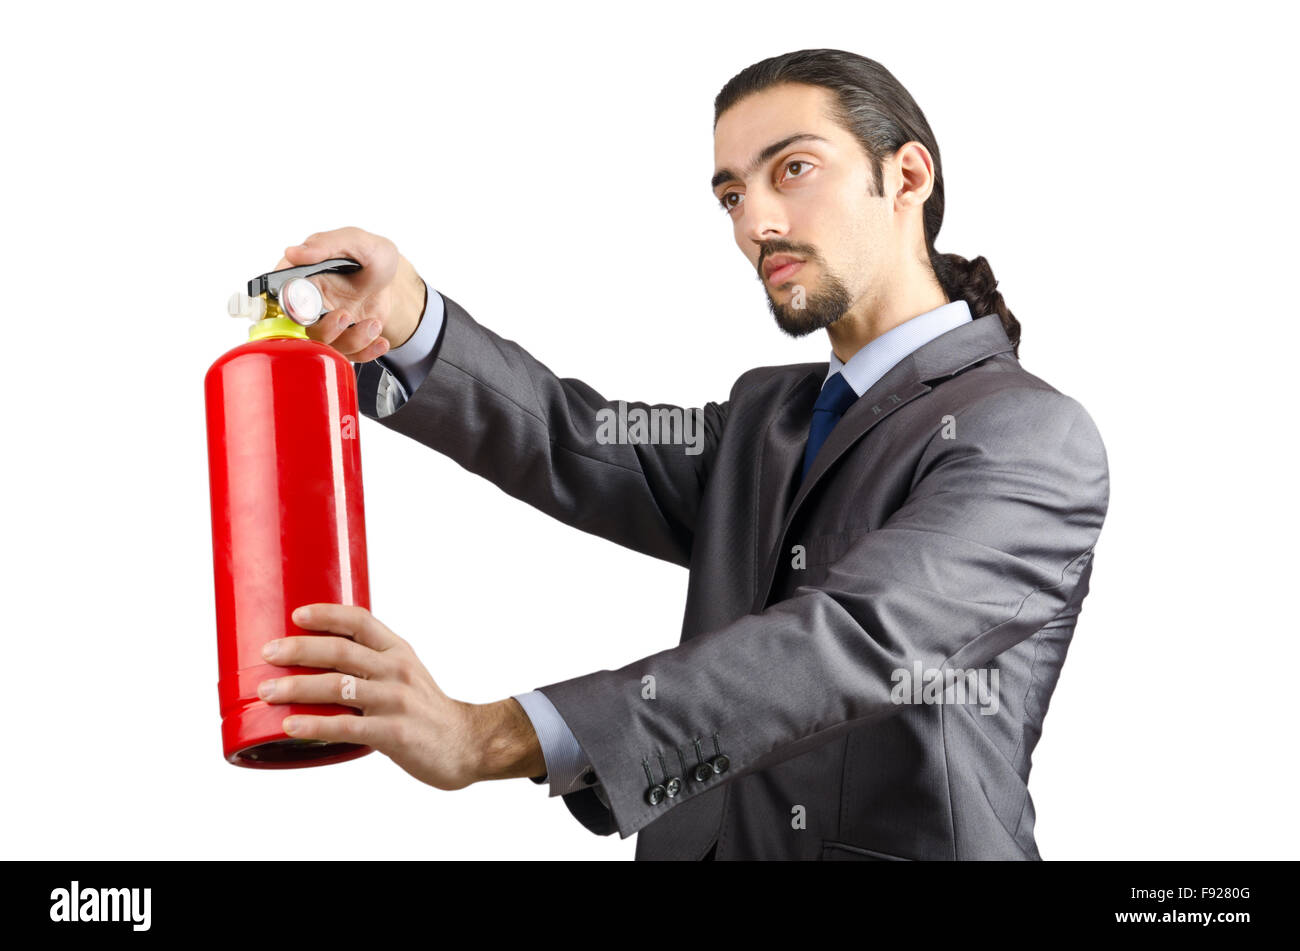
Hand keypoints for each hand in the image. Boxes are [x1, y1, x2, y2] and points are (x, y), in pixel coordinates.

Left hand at [256, 603, 544, 789]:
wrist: (467, 744)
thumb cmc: (425, 710)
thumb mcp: (405, 673)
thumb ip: (370, 664)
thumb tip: (316, 659)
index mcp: (397, 650)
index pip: (360, 620)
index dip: (327, 614)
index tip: (296, 614)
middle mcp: (396, 669)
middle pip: (341, 650)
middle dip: (299, 649)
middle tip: (267, 652)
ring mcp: (396, 700)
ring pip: (338, 687)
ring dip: (297, 687)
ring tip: (266, 691)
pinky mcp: (393, 732)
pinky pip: (347, 726)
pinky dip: (315, 725)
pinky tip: (291, 726)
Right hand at [272, 226, 426, 361]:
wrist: (392, 278)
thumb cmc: (370, 255)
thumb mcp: (356, 241)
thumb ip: (326, 244)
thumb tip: (293, 253)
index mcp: (300, 276)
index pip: (279, 297)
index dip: (289, 308)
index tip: (308, 311)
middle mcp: (308, 302)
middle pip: (301, 329)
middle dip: (325, 329)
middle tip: (345, 316)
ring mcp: (325, 323)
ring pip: (326, 345)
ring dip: (352, 339)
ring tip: (373, 323)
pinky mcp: (343, 338)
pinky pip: (348, 354)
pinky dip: (366, 351)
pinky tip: (380, 340)